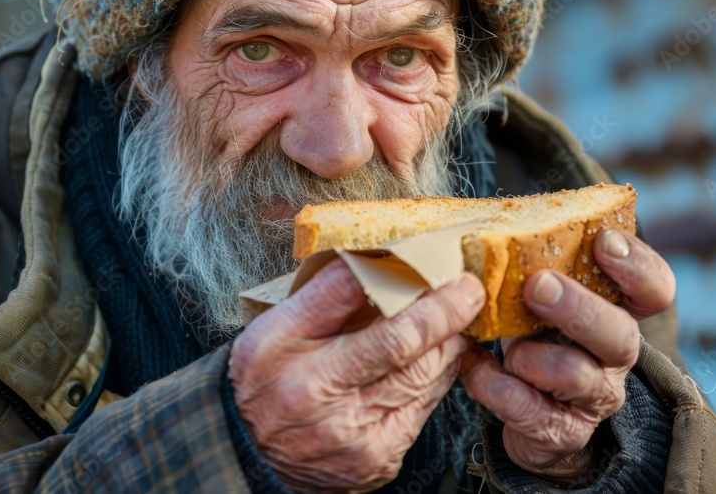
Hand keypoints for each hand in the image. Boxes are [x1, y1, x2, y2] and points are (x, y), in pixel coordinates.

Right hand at [229, 260, 485, 491]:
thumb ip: (325, 292)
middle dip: (445, 314)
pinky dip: (433, 379)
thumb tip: (373, 256)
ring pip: (423, 379)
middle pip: (405, 348)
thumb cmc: (264, 376)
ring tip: (449, 321)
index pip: (372, 316)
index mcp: (296, 357)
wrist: (248, 448)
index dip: (418, 293)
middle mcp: (323, 402)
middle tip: (467, 289)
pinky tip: (431, 360)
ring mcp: (355, 438)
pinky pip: (423, 409)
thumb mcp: (275, 325)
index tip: (445, 267)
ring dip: (445, 345)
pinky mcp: (377, 459)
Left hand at [458, 228, 675, 481]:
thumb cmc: (529, 330)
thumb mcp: (537, 294)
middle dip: (578, 308)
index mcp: (617, 311)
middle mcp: (615, 354)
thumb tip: (495, 234)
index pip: (654, 289)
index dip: (637, 266)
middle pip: (622, 334)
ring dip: (530, 357)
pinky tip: (474, 369)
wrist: (522, 409)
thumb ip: (533, 266)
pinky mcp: (563, 431)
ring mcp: (594, 396)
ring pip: (576, 375)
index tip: (603, 241)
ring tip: (504, 348)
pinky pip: (533, 412)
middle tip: (538, 286)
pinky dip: (497, 388)